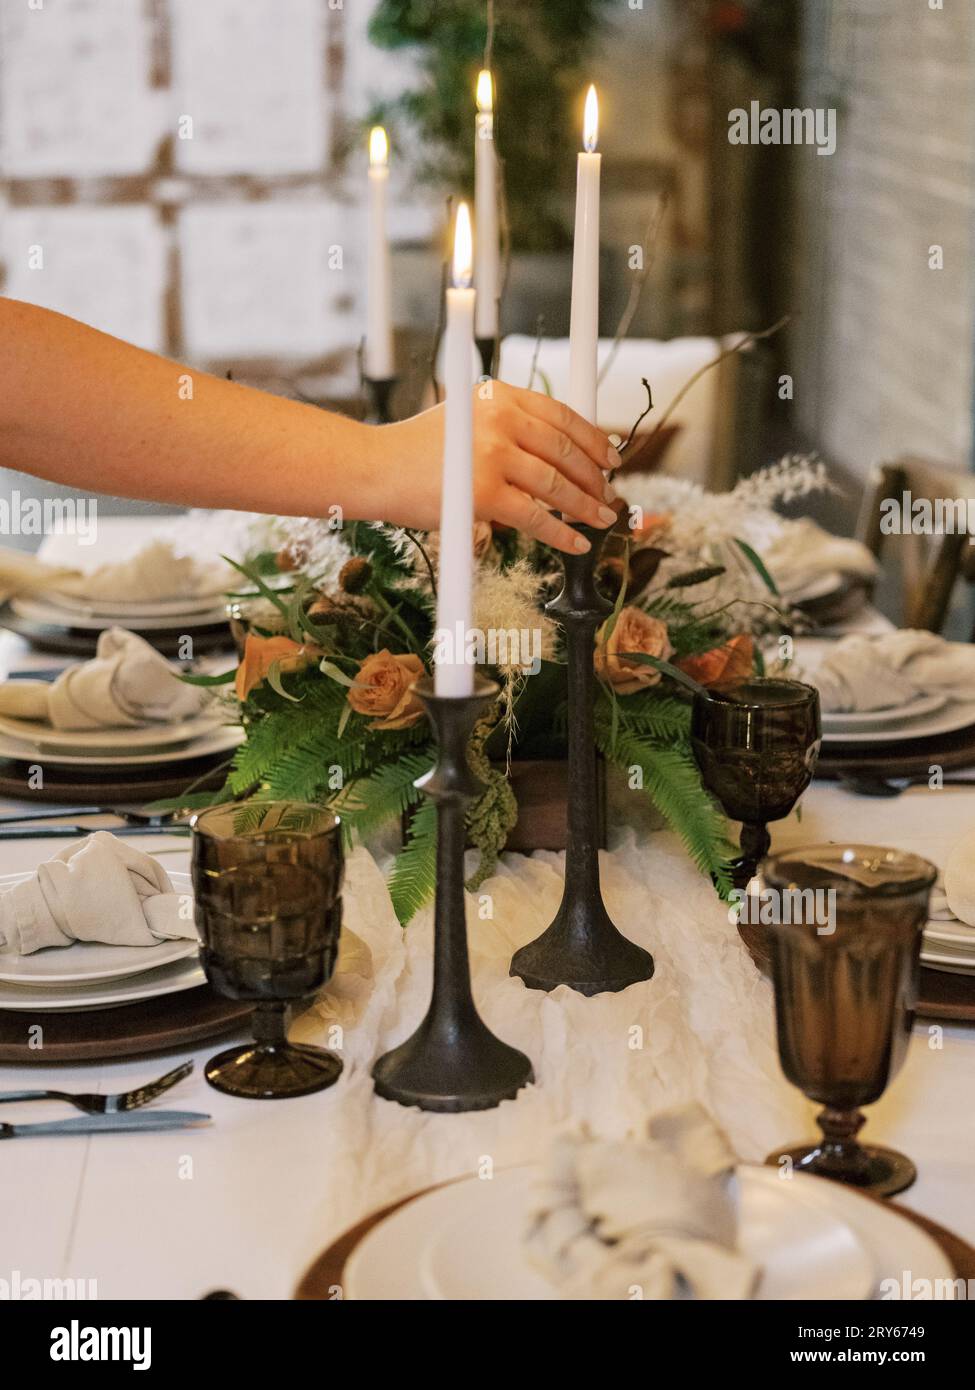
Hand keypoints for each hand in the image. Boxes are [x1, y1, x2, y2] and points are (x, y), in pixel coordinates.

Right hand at [382, 382, 618, 553]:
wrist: (375, 469)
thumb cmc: (417, 451)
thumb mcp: (466, 418)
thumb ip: (506, 426)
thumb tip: (557, 452)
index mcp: (499, 395)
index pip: (562, 415)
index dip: (593, 440)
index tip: (611, 458)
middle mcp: (501, 419)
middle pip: (565, 450)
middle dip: (594, 478)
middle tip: (608, 496)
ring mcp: (494, 456)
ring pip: (557, 485)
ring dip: (585, 506)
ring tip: (601, 519)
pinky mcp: (487, 494)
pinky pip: (536, 518)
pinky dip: (562, 534)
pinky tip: (577, 543)